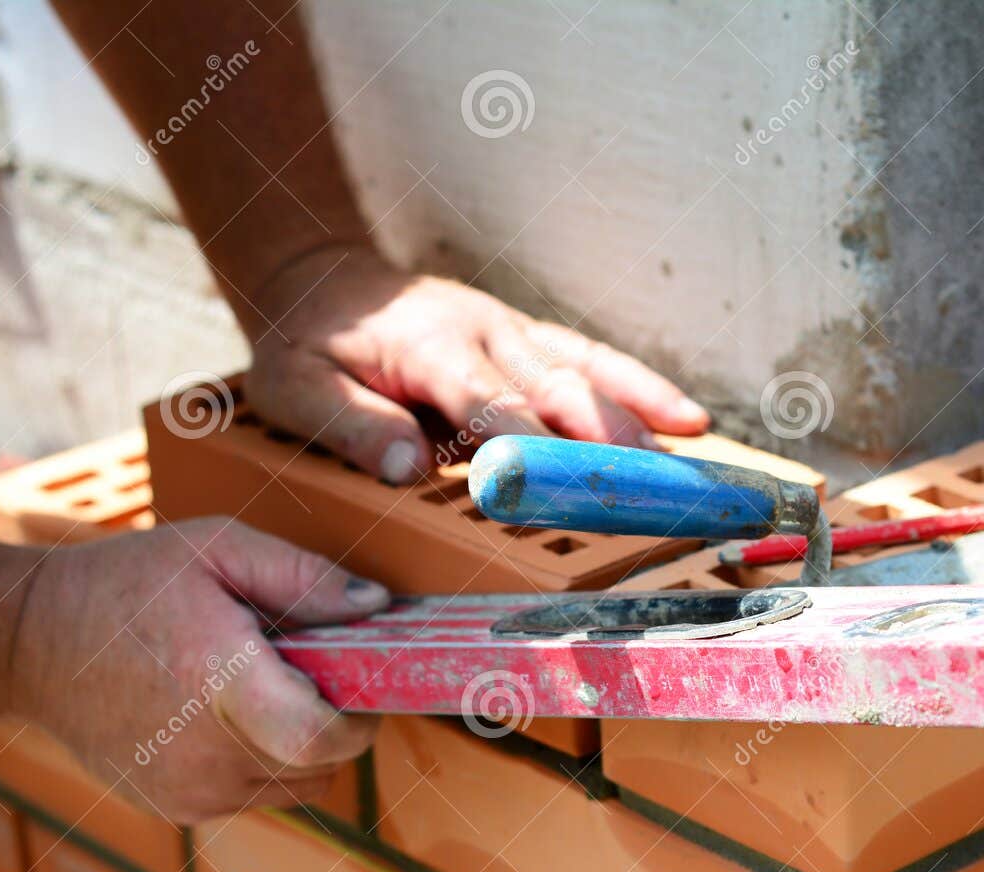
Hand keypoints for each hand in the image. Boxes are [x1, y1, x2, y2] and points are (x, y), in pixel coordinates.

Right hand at [11, 518, 387, 823]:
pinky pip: (257, 796)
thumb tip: (379, 606)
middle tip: (314, 673)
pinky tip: (228, 715)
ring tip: (267, 690)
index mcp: (220, 681)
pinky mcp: (175, 809)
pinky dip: (264, 762)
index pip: (322, 738)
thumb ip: (304, 576)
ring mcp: (189, 791)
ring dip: (304, 745)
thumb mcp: (216, 548)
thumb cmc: (128, 584)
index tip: (360, 682)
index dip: (361, 719)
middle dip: (339, 722)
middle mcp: (206, 752)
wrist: (30, 644)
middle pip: (323, 764)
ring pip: (298, 786)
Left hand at [241, 244, 709, 482]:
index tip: (556, 485)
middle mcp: (483, 331)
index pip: (485, 400)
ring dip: (637, 408)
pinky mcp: (526, 335)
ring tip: (688, 442)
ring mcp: (511, 329)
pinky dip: (638, 385)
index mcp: (428, 347)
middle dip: (603, 433)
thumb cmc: (306, 340)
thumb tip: (408, 469)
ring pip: (585, 367)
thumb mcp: (295, 387)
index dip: (523, 444)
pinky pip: (589, 357)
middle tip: (647, 479)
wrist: (319, 274)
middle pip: (554, 385)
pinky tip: (683, 417)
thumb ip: (352, 426)